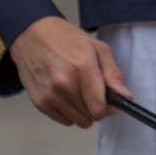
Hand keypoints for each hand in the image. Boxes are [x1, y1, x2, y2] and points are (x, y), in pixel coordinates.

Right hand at [9, 16, 131, 127]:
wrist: (30, 33)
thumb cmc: (64, 38)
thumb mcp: (98, 48)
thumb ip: (113, 75)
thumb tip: (125, 96)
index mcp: (81, 69)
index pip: (100, 110)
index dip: (109, 108)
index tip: (108, 100)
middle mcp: (63, 84)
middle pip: (90, 118)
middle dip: (96, 108)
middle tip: (92, 91)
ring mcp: (49, 95)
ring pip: (78, 121)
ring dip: (83, 111)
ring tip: (78, 90)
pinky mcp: (39, 102)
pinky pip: (64, 120)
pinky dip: (69, 112)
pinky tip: (66, 94)